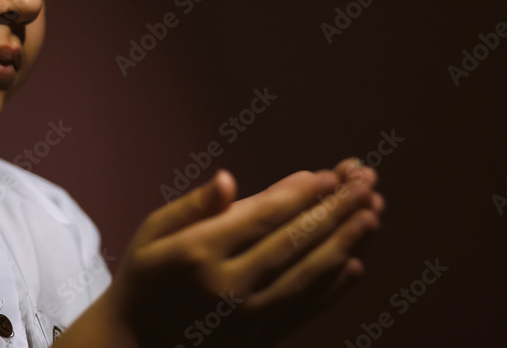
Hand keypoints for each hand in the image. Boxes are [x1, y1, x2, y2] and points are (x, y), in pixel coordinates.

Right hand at [92, 157, 382, 347]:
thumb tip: (229, 179)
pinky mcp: (259, 339)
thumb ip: (194, 206)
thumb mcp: (153, 233)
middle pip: (295, 242)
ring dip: (345, 243)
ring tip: (373, 216)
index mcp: (200, 252)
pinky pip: (304, 310)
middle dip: (336, 211)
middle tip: (368, 184)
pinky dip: (333, 288)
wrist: (133, 347)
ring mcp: (247, 318)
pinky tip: (357, 264)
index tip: (332, 174)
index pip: (264, 216)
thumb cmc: (145, 278)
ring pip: (308, 276)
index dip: (302, 194)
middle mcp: (228, 286)